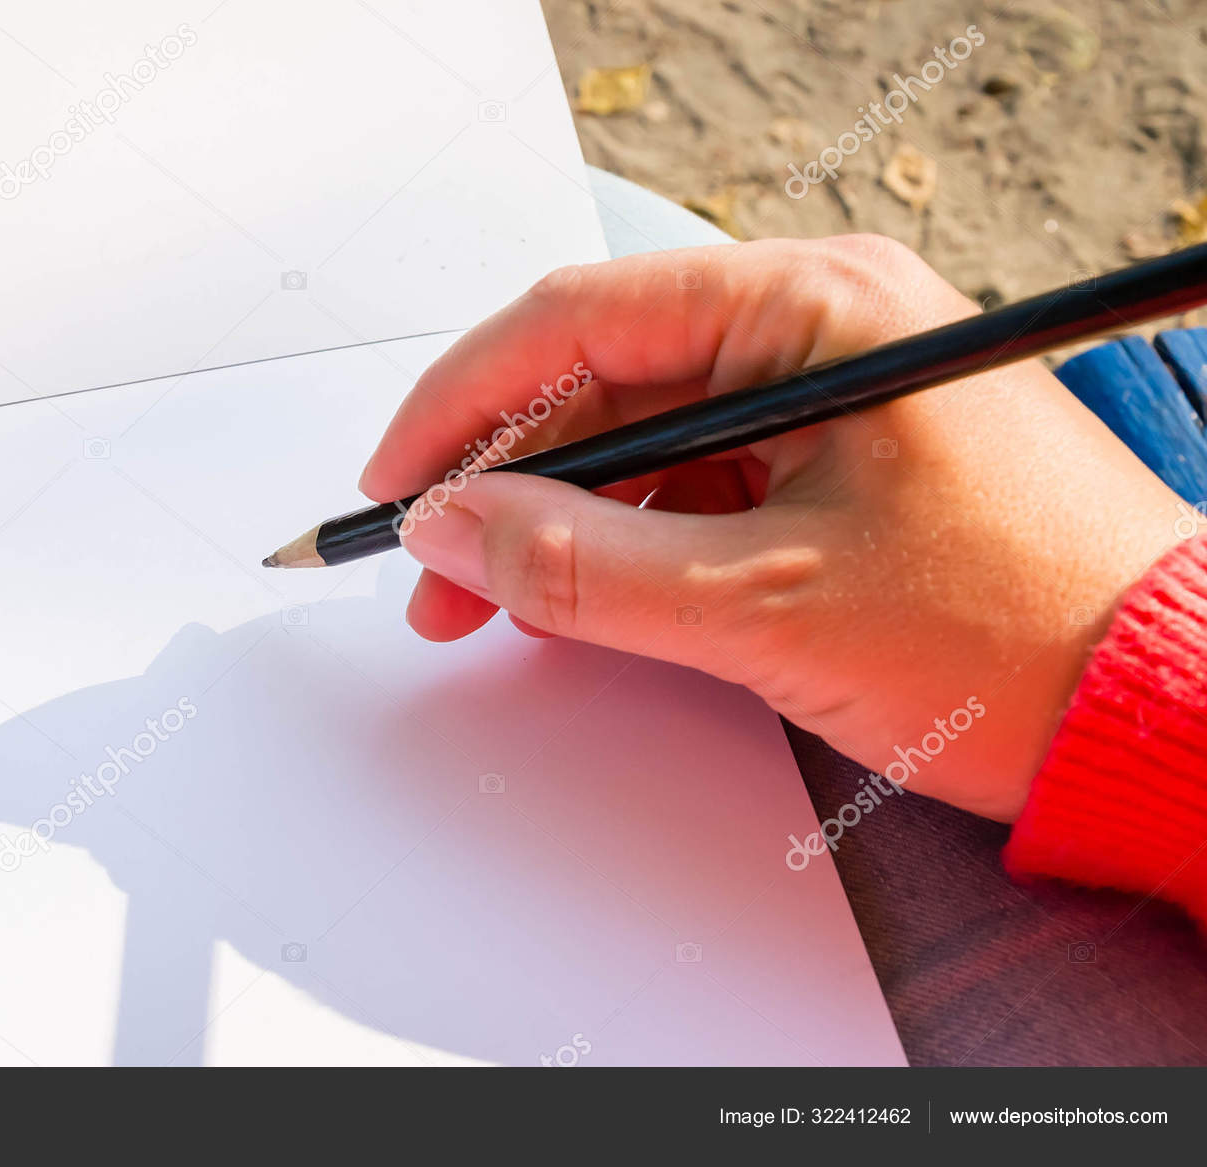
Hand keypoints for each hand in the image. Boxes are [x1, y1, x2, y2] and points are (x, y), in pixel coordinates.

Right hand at [359, 236, 1186, 820]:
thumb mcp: (762, 605)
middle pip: (605, 381)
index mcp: (816, 306)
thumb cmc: (1012, 636)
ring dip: (561, 518)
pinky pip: (698, 485)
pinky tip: (581, 596)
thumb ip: (582, 563)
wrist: (1160, 716)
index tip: (396, 483)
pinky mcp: (837, 466)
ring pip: (644, 440)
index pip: (582, 319)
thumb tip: (451, 528)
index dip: (465, 403)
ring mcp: (829, 398)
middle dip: (505, 479)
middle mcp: (820, 329)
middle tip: (432, 569)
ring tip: (493, 602)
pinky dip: (629, 541)